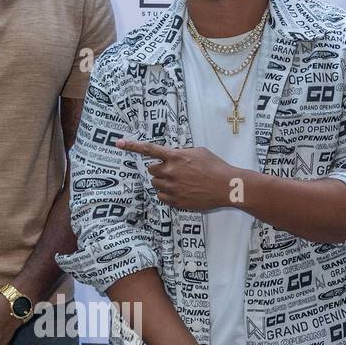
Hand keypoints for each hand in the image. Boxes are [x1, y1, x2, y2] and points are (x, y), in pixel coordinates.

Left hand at [115, 137, 236, 210]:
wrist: (227, 186)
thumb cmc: (215, 166)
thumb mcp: (198, 152)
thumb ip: (181, 153)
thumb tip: (173, 156)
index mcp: (175, 156)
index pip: (149, 149)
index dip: (132, 146)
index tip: (118, 143)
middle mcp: (170, 172)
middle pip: (152, 170)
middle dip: (160, 170)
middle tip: (175, 171)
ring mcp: (172, 187)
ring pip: (155, 184)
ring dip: (163, 182)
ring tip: (181, 182)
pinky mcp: (175, 201)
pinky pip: (161, 197)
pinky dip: (167, 194)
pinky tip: (181, 191)